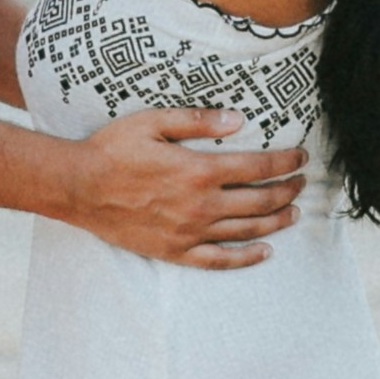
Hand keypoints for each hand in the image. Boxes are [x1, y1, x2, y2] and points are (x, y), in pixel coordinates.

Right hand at [59, 102, 302, 269]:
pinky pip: (219, 260)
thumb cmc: (112, 149)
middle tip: (301, 182)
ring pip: (247, 230)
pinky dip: (246, 257)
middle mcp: (200, 205)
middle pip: (260, 200)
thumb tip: (239, 119)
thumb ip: (199, 120)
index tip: (300, 157)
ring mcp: (189, 232)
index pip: (258, 166)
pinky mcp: (175, 251)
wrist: (78, 188)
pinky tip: (264, 252)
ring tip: (293, 213)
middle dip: (287, 190)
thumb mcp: (154, 122)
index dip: (285, 161)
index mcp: (198, 170)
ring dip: (276, 221)